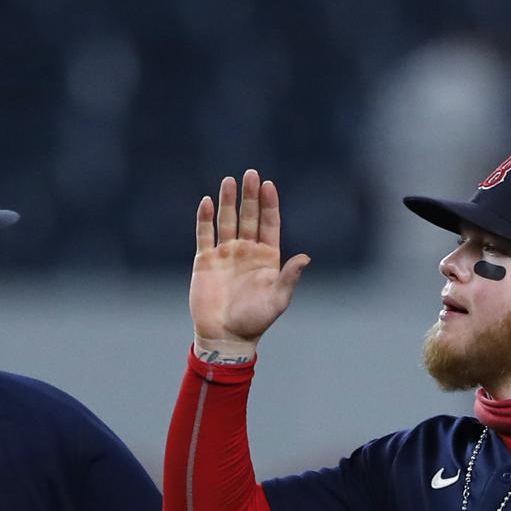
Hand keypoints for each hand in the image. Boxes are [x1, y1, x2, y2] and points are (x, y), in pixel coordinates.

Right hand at [191, 171, 309, 356]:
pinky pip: (204, 234)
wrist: (225, 336)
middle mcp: (246, 251)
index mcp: (267, 258)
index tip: (269, 185)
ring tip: (229, 180)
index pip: (269, 224)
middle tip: (251, 174)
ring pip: (227, 221)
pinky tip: (207, 202)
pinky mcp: (205, 260)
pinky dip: (205, 218)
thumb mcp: (278, 299)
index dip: (269, 204)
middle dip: (250, 196)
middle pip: (248, 216)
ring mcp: (225, 254)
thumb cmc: (255, 321)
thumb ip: (290, 277)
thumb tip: (306, 257)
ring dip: (228, 201)